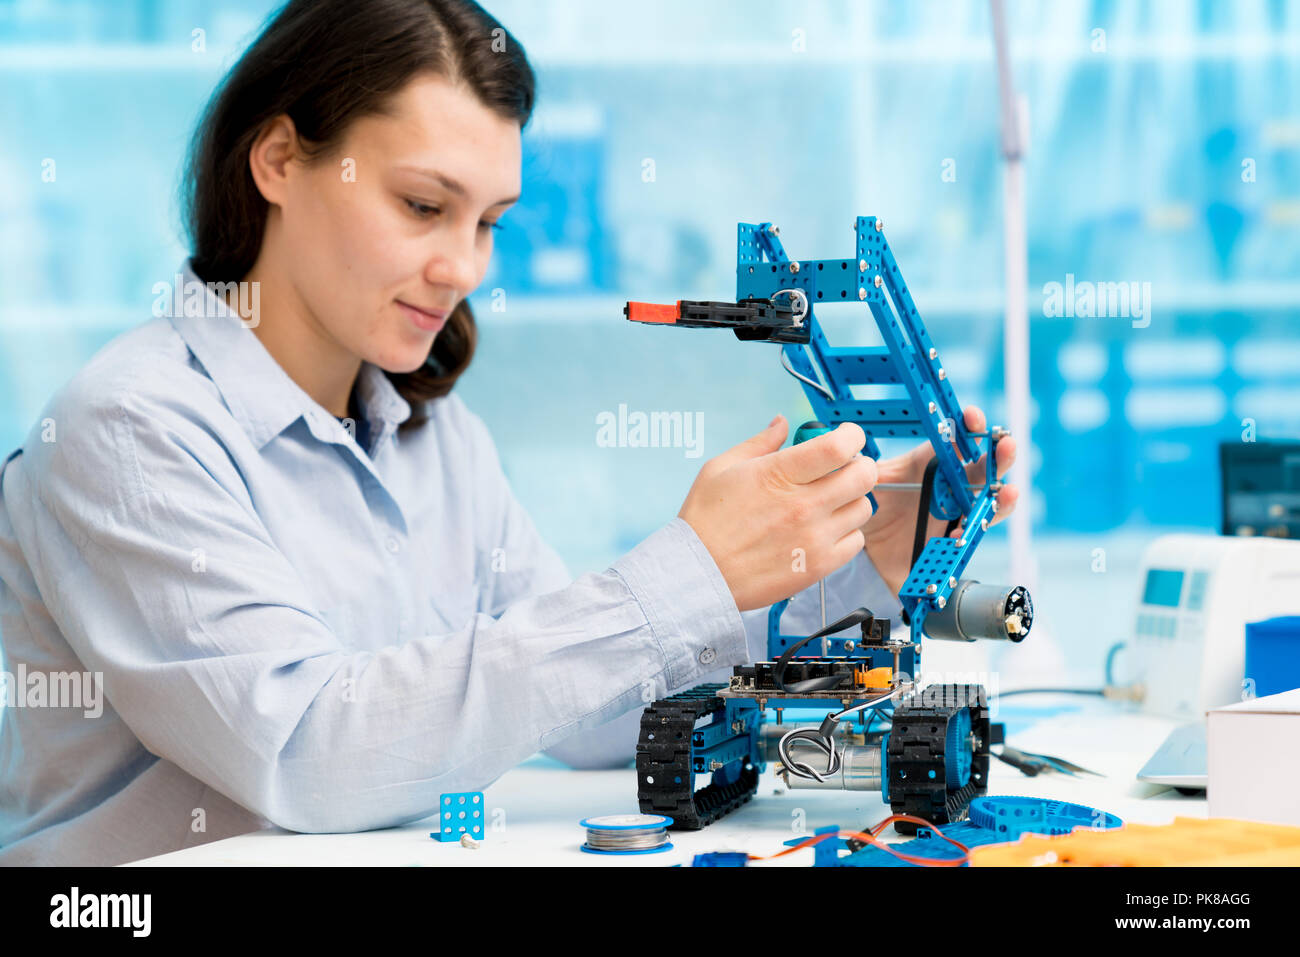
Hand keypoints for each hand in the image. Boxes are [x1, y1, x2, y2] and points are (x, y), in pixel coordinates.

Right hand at [679, 416, 876, 610]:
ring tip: (832, 501)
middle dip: (860, 464)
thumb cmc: (705, 522)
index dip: (852, 436)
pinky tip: (827, 528)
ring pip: (864, 508)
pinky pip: (856, 541)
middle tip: (846, 468)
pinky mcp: (818, 566)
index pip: (840, 446)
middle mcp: (804, 505)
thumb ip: (759, 443)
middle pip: (864, 475)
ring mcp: (814, 537)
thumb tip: (781, 424)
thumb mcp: (722, 468)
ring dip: (853, 499)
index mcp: (780, 474)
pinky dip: (847, 532)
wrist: (697, 573)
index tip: (847, 437)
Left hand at [859, 406, 1019, 595]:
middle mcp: (951, 485)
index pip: (956, 438)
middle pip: (984, 467)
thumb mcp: (869, 485)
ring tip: (1007, 491)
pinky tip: (961, 531)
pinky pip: (974, 534)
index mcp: (931, 463)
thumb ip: (865, 468)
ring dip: (1002, 496)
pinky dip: (974, 532)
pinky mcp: (958, 538)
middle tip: (1005, 446)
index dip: (969, 425)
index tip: (972, 417)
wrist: (873, 552)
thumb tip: (852, 453)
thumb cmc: (875, 509)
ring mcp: (958, 511)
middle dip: (999, 455)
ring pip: (991, 501)